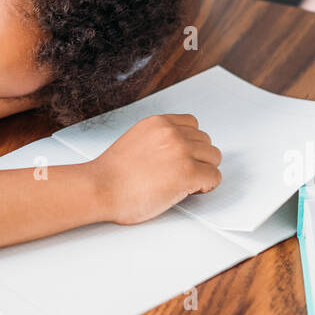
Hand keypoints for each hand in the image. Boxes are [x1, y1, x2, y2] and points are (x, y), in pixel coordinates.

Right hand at [91, 114, 221, 224]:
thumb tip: (176, 151)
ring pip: (213, 158)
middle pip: (205, 141)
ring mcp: (181, 151)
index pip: (192, 124)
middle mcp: (172, 132)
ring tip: (184, 183)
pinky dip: (206, 186)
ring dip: (203, 171)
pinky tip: (189, 191)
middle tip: (180, 174)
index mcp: (158, 123)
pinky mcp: (188, 172)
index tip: (181, 158)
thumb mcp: (137, 140)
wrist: (99, 188)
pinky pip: (214, 177)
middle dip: (197, 158)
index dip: (189, 144)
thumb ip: (158, 140)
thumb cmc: (112, 175)